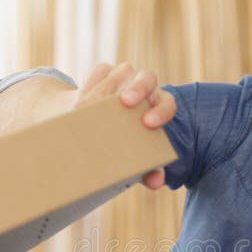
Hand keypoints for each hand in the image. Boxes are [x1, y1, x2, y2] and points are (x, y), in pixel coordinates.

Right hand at [74, 62, 174, 189]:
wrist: (96, 132)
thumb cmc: (124, 147)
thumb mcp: (136, 160)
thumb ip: (149, 170)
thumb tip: (156, 182)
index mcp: (157, 108)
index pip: (168, 103)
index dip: (161, 111)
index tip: (148, 124)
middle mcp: (145, 90)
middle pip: (148, 78)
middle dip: (139, 88)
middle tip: (126, 102)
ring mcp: (124, 79)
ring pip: (124, 71)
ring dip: (112, 83)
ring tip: (94, 102)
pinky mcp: (103, 74)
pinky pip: (102, 70)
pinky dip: (94, 79)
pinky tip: (83, 97)